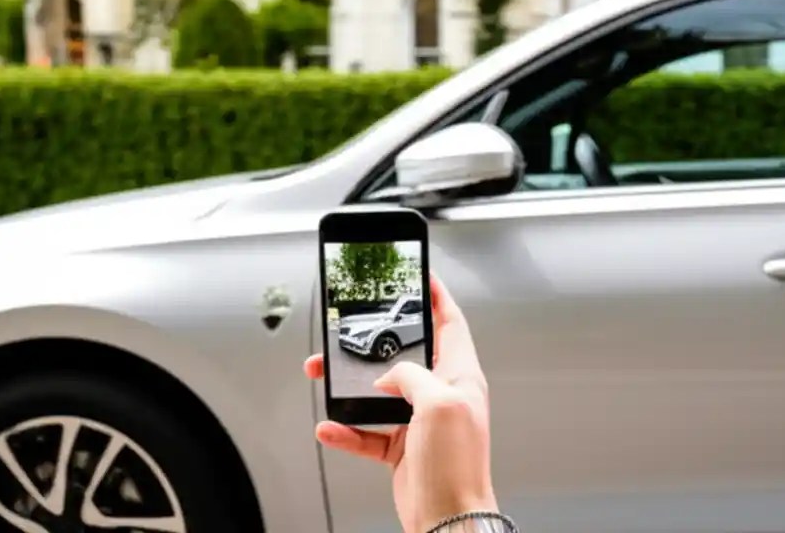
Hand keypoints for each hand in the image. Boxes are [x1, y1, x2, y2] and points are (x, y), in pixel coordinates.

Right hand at [304, 275, 496, 532]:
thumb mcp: (440, 403)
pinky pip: (367, 433)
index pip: (451, 324)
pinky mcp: (402, 449)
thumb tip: (389, 377)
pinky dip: (346, 430)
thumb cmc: (458, 466)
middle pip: (405, 356)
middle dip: (374, 342)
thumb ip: (412, 376)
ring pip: (378, 393)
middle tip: (351, 328)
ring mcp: (421, 422)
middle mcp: (441, 396)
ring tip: (323, 376)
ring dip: (349, 388)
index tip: (421, 276)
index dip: (437, 297)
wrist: (448, 521)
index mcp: (461, 377)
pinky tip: (330, 427)